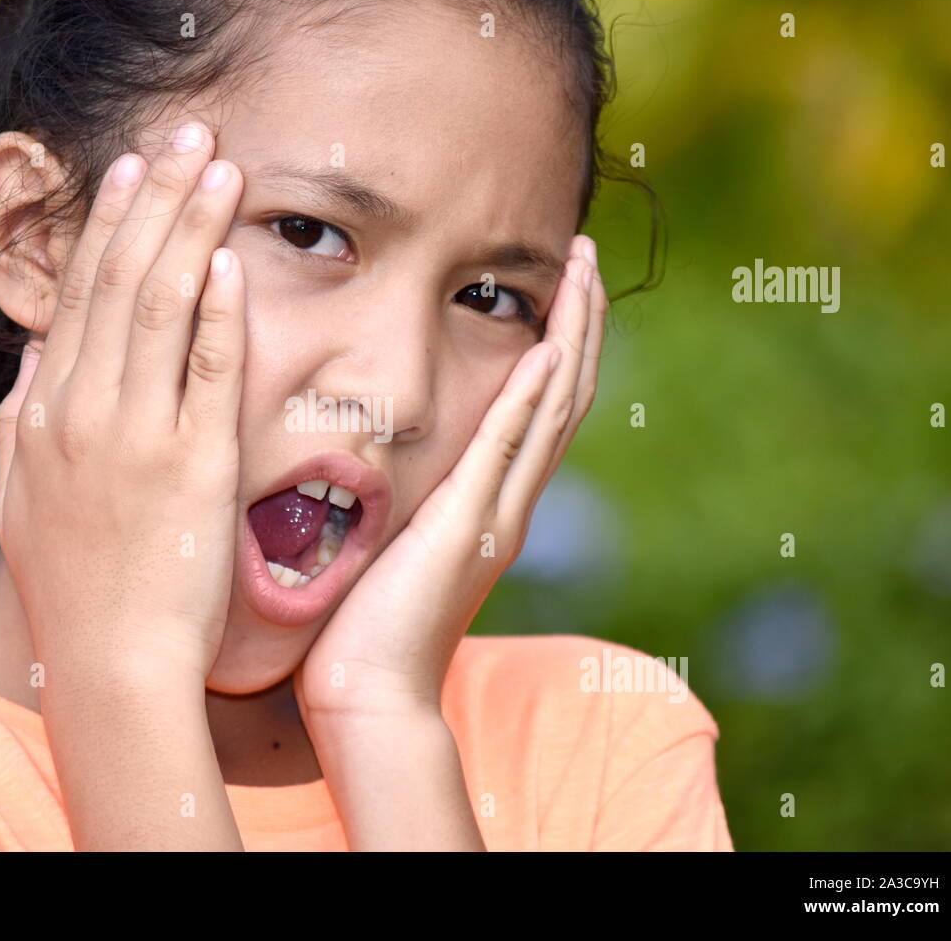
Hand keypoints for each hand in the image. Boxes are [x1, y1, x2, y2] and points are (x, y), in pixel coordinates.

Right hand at [0, 123, 246, 682]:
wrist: (111, 667)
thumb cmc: (74, 591)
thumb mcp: (16, 504)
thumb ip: (16, 427)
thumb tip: (28, 366)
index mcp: (43, 416)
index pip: (79, 296)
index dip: (107, 225)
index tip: (130, 169)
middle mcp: (83, 413)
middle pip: (120, 281)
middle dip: (154, 199)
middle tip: (185, 135)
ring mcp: (136, 436)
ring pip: (161, 308)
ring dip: (191, 230)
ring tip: (219, 170)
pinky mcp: (192, 466)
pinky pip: (206, 373)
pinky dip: (218, 314)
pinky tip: (233, 262)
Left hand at [297, 235, 607, 723]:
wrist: (370, 696)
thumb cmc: (365, 629)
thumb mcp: (394, 544)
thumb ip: (407, 500)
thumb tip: (383, 461)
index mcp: (490, 504)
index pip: (538, 407)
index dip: (556, 342)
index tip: (557, 285)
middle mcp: (508, 503)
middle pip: (563, 395)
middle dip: (578, 320)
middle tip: (584, 254)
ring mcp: (496, 515)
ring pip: (552, 410)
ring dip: (570, 336)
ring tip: (581, 271)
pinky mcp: (467, 528)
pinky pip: (507, 450)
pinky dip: (531, 398)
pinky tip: (545, 348)